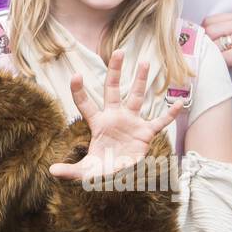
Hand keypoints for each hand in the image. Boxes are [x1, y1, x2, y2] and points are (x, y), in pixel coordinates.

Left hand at [50, 51, 182, 180]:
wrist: (120, 179)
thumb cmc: (100, 171)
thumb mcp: (85, 172)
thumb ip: (70, 170)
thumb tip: (52, 171)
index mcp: (98, 124)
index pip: (85, 104)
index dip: (79, 91)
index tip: (75, 75)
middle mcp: (114, 118)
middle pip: (112, 89)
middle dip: (115, 71)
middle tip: (119, 51)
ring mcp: (131, 123)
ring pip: (136, 97)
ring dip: (140, 81)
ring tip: (144, 62)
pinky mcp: (145, 133)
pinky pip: (159, 122)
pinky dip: (169, 115)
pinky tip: (179, 104)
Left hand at [202, 12, 231, 86]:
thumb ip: (222, 35)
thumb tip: (196, 39)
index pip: (210, 21)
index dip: (202, 34)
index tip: (201, 45)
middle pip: (210, 31)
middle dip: (206, 45)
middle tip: (207, 56)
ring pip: (216, 45)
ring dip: (213, 56)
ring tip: (216, 63)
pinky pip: (225, 58)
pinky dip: (220, 64)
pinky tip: (224, 68)